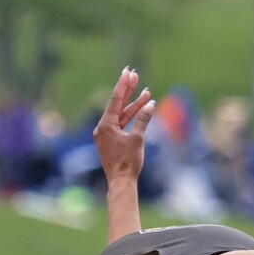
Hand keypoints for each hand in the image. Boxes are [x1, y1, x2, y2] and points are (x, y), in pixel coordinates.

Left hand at [94, 67, 156, 182]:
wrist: (121, 183)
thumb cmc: (128, 162)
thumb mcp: (137, 139)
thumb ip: (143, 120)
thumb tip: (150, 105)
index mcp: (105, 125)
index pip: (115, 100)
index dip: (123, 85)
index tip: (128, 72)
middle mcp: (103, 128)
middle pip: (117, 105)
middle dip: (128, 91)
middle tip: (135, 75)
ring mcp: (106, 135)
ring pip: (121, 115)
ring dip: (133, 105)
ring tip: (146, 93)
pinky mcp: (112, 141)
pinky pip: (121, 125)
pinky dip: (131, 118)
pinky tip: (143, 109)